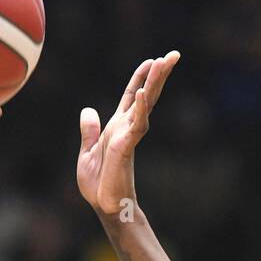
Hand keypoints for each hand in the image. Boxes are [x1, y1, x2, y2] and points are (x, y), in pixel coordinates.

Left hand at [77, 51, 178, 215]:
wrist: (104, 205)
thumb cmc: (99, 184)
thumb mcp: (87, 151)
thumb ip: (89, 131)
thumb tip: (88, 111)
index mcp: (118, 127)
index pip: (131, 96)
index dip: (140, 78)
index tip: (151, 61)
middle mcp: (127, 128)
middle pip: (145, 95)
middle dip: (158, 75)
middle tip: (174, 55)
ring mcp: (129, 136)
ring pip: (144, 104)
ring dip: (153, 83)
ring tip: (164, 63)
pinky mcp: (125, 147)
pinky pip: (134, 125)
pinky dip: (137, 108)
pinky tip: (141, 93)